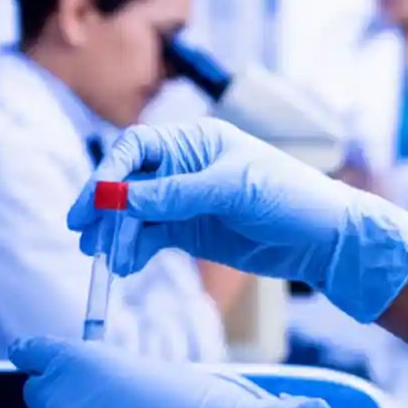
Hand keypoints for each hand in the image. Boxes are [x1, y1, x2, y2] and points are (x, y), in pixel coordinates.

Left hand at [10, 336, 343, 407]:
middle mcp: (62, 400)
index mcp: (77, 362)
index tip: (29, 360)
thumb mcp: (144, 370)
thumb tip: (95, 383)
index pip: (30, 352)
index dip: (32, 357)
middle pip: (34, 397)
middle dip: (56, 401)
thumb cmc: (197, 404)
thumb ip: (104, 374)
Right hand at [68, 119, 407, 321]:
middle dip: (102, 207)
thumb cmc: (289, 195)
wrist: (324, 239)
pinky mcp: (187, 230)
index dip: (108, 172)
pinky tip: (124, 266)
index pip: (136, 148)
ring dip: (114, 234)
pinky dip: (133, 251)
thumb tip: (125, 197)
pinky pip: (148, 238)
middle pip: (126, 182)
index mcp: (193, 142)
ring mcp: (182, 200)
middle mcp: (182, 167)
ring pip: (133, 214)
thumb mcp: (233, 190)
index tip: (93, 201)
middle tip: (83, 233)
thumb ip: (178, 194)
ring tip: (103, 258)